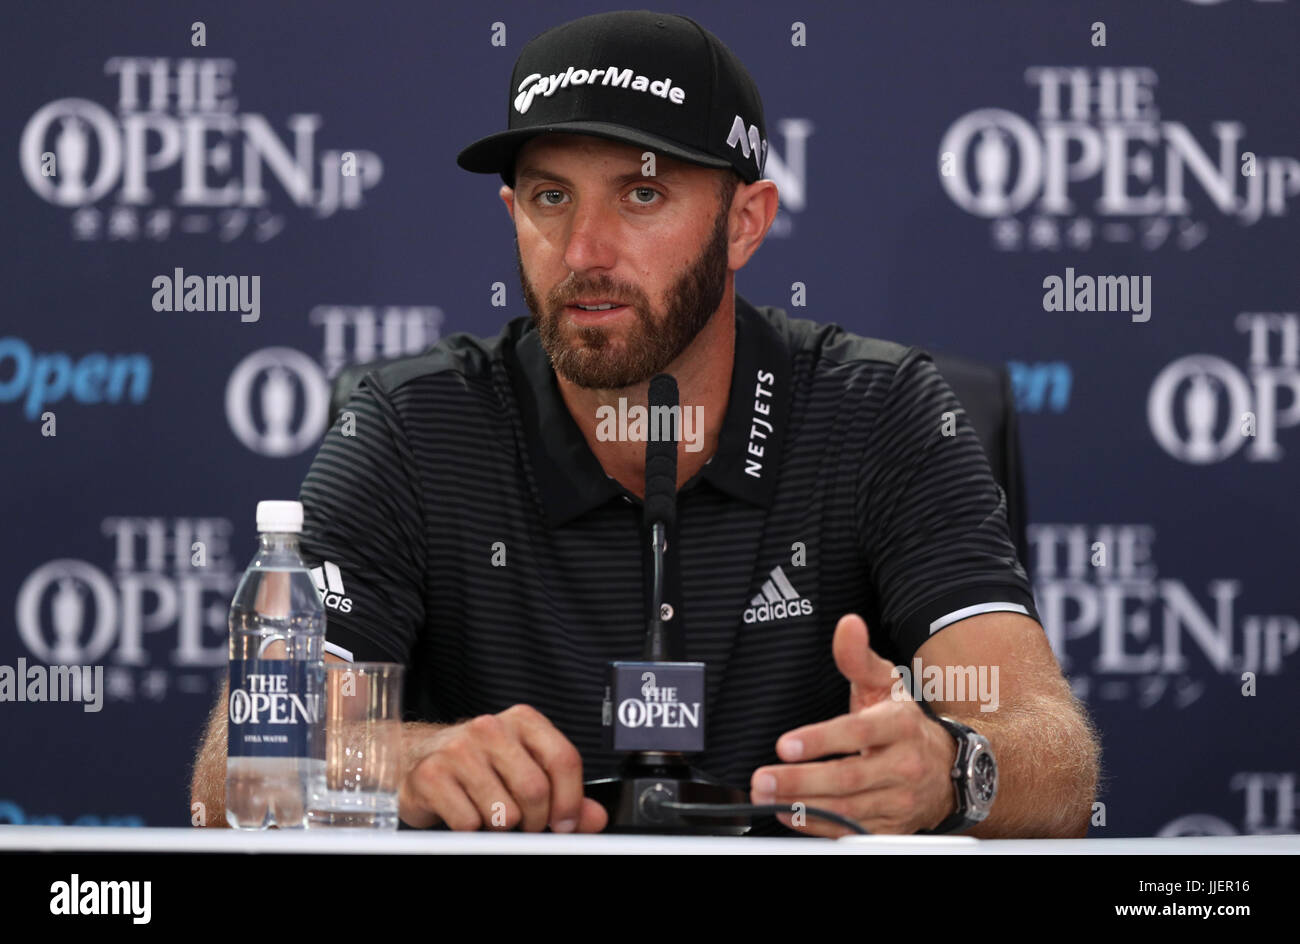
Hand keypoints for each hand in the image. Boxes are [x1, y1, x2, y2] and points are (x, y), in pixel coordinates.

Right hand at [400, 704, 607, 832]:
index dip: (571, 801)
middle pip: (536, 790)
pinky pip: (469, 822)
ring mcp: (458, 749)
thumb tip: (595, 819)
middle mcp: (491, 728)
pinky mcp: (431, 775)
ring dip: (502, 826)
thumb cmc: (480, 765)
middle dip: (536, 821)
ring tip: (490, 812)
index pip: (564, 759)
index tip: (566, 824)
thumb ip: (564, 793)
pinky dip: (471, 828)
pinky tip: (465, 811)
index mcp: (523, 720)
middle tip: (526, 825)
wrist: (418, 759)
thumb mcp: (526, 769)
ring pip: (504, 812)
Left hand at [749, 613, 957, 835]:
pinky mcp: (890, 827)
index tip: (786, 745)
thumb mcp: (886, 683)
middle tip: (763, 778)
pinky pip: (851, 831)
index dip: (822, 739)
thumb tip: (847, 624)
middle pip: (849, 777)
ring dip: (802, 806)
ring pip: (847, 809)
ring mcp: (898, 800)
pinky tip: (788, 814)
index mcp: (900, 726)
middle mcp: (903, 766)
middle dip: (801, 780)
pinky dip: (817, 826)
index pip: (859, 733)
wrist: (949, 770)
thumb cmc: (905, 724)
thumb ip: (858, 656)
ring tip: (766, 796)